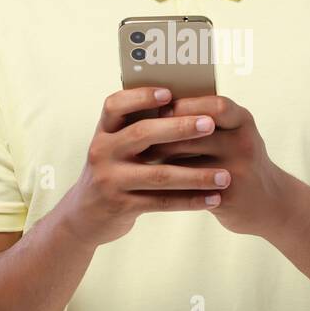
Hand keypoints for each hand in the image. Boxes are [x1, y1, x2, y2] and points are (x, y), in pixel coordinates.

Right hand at [59, 86, 227, 245]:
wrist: (85, 217)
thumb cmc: (114, 173)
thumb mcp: (115, 148)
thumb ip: (139, 129)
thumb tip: (186, 106)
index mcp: (104, 131)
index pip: (115, 105)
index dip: (141, 96)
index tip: (169, 93)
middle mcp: (103, 152)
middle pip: (142, 134)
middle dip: (179, 128)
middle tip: (210, 124)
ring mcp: (110, 180)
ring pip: (158, 174)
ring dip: (195, 175)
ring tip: (225, 176)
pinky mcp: (120, 206)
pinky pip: (161, 202)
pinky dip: (190, 201)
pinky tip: (213, 199)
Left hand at [144, 94, 293, 237]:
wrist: (268, 203)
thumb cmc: (238, 161)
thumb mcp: (232, 135)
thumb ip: (204, 120)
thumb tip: (155, 108)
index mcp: (243, 120)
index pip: (214, 104)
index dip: (185, 105)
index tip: (159, 108)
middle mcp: (244, 142)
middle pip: (195, 132)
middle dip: (163, 133)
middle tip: (137, 135)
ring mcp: (239, 170)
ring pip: (189, 160)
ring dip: (161, 159)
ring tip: (140, 158)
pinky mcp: (229, 195)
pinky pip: (190, 187)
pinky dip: (169, 184)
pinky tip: (153, 182)